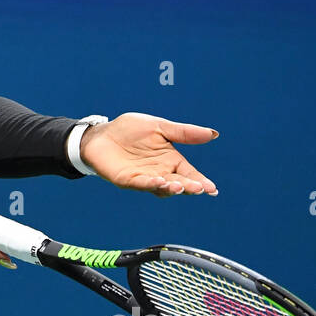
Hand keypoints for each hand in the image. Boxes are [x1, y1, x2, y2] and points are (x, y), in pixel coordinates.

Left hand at [80, 112, 218, 196]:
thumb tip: (213, 134)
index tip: (212, 188)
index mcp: (170, 160)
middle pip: (178, 183)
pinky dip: (149, 184)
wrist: (102, 133)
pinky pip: (140, 183)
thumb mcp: (160, 127)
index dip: (201, 181)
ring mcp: (143, 178)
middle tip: (200, 188)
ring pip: (160, 187)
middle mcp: (159, 172)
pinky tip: (158, 181)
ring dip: (171, 187)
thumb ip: (183, 133)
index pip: (189, 174)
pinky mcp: (126, 180)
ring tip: (179, 185)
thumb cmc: (130, 130)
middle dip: (189, 186)